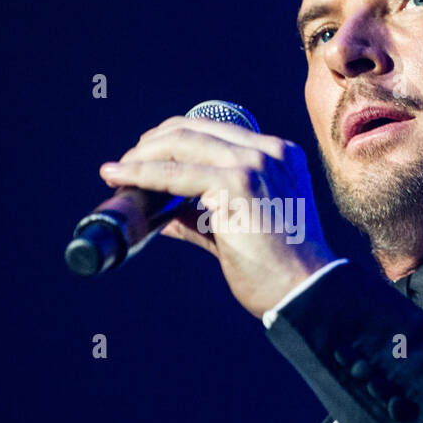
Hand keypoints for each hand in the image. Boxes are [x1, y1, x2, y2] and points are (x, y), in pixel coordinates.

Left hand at [99, 115, 335, 318]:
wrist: (305, 292)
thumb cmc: (278, 270)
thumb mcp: (239, 228)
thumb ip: (202, 216)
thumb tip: (164, 215)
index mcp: (278, 155)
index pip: (215, 131)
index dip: (173, 138)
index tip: (144, 154)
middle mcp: (269, 151)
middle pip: (194, 129)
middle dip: (152, 143)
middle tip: (124, 163)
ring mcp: (254, 164)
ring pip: (181, 143)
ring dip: (141, 156)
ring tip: (116, 171)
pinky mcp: (237, 183)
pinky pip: (175, 173)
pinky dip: (142, 174)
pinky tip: (120, 179)